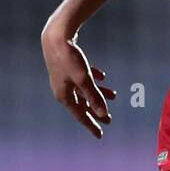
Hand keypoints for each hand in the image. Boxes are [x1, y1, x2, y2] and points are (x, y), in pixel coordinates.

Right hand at [41, 22, 116, 138]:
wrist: (55, 35)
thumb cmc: (69, 58)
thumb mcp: (84, 79)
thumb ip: (94, 96)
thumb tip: (103, 113)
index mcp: (64, 96)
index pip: (80, 115)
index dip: (91, 125)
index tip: (100, 135)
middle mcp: (62, 89)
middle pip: (83, 104)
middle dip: (97, 111)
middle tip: (109, 119)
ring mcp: (64, 78)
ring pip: (84, 90)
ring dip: (98, 94)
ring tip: (114, 95)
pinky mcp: (67, 66)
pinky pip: (82, 77)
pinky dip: (92, 79)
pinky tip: (102, 77)